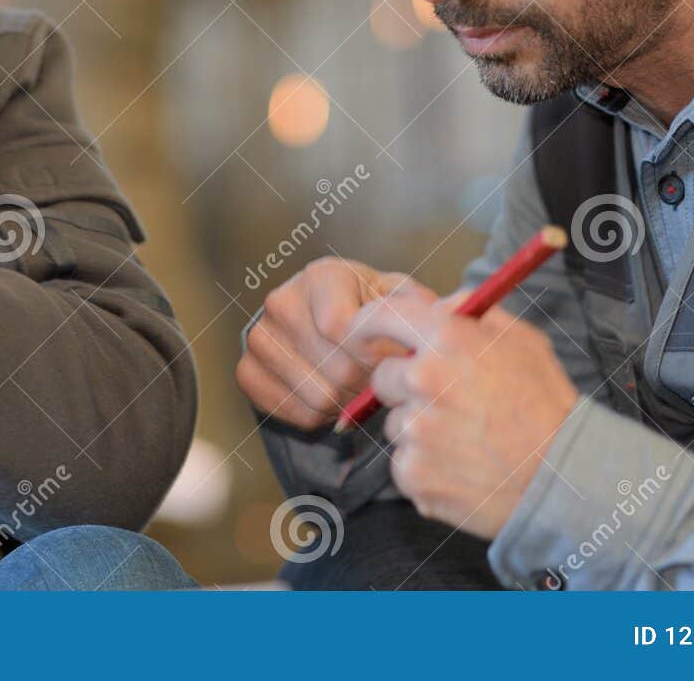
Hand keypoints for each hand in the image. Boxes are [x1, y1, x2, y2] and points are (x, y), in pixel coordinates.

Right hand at [236, 257, 424, 429]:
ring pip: (314, 395)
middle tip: (381, 384)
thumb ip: (422, 306)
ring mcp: (258, 337)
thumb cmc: (369, 309)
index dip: (375, 356)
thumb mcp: (399, 297)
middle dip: (367, 385)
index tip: (396, 364)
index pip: (341, 327)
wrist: (325, 323)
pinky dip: (317, 416)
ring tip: (357, 389)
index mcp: (322, 276)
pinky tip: (331, 398)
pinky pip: (288, 410)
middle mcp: (282, 301)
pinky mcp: (246, 369)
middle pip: (333, 367)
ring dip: (345, 403)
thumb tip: (446, 316)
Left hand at [347, 290, 579, 539]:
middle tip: (447, 402)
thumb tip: (436, 305)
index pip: (382, 315)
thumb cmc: (547, 406)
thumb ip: (473, 315)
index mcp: (449, 339)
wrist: (564, 480)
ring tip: (466, 440)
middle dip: (405, 386)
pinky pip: (403, 463)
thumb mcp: (522, 341)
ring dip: (418, 429)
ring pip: (396, 423)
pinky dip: (425, 467)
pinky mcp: (413, 474)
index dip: (368, 324)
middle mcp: (424, 380)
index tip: (362, 333)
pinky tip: (461, 468)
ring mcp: (415, 431)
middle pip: (382, 377)